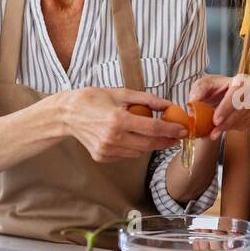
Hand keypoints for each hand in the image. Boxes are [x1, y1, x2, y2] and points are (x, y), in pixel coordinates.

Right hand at [53, 87, 184, 161]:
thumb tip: (168, 105)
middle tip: (177, 136)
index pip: (153, 129)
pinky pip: (127, 154)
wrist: (66, 114)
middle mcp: (113, 138)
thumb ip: (147, 99)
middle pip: (150, 144)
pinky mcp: (103, 157)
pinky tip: (129, 136)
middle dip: (167, 141)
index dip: (171, 130)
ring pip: (140, 151)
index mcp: (118, 120)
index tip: (183, 129)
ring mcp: (107, 150)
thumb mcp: (120, 93)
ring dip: (150, 144)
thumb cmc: (92, 99)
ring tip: (151, 132)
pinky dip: (134, 146)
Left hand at [189, 74, 249, 138]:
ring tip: (212, 133)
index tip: (215, 120)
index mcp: (239, 81)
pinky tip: (221, 129)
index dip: (226, 107)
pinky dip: (230, 129)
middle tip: (213, 132)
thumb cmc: (214, 88)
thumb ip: (199, 90)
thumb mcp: (203, 84)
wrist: (221, 96)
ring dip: (227, 128)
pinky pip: (244, 125)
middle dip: (226, 122)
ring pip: (243, 119)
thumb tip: (194, 100)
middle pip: (241, 109)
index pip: (236, 93)